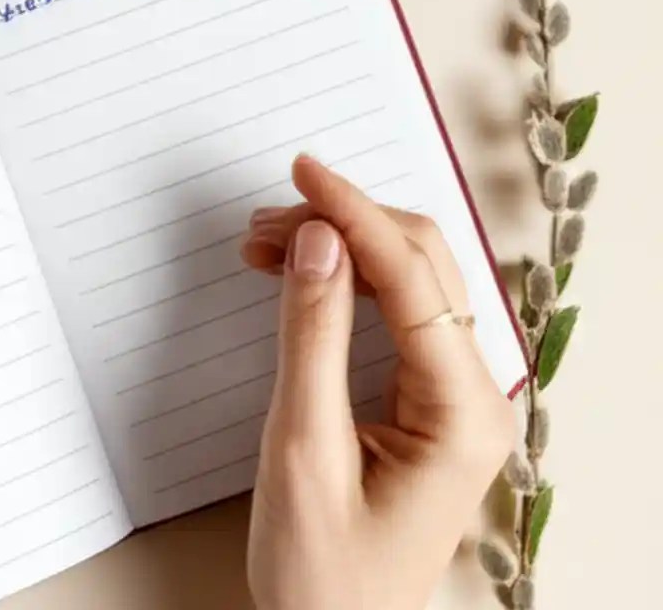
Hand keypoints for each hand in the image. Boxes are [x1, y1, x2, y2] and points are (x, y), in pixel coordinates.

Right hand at [243, 156, 514, 609]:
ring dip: (343, 252)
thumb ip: (312, 338)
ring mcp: (455, 402)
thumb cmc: (321, 572)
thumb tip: (314, 243)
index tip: (302, 173)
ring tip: (269, 245)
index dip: (352, 214)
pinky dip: (348, 288)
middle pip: (422, 269)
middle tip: (267, 220)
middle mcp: (475, 398)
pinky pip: (398, 321)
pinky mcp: (428, 408)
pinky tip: (304, 277)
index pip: (411, 277)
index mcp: (462, 412)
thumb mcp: (303, 449)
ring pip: (411, 288)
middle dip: (344, 228)